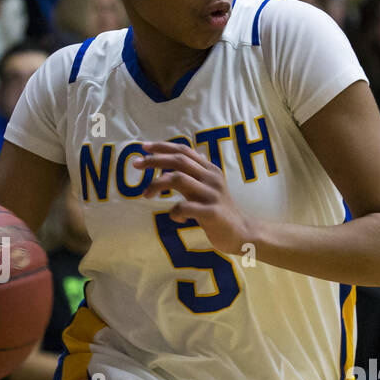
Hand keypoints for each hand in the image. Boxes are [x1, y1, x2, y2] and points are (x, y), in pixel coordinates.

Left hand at [136, 141, 255, 255]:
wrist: (242, 233)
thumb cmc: (221, 212)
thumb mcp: (211, 188)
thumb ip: (198, 174)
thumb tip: (187, 158)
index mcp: (210, 170)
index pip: (183, 151)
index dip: (162, 146)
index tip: (143, 147)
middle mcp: (211, 178)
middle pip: (178, 160)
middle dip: (154, 160)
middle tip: (136, 163)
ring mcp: (212, 194)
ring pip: (178, 179)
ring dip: (157, 184)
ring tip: (146, 194)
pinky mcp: (211, 212)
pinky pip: (184, 207)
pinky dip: (174, 212)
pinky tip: (176, 219)